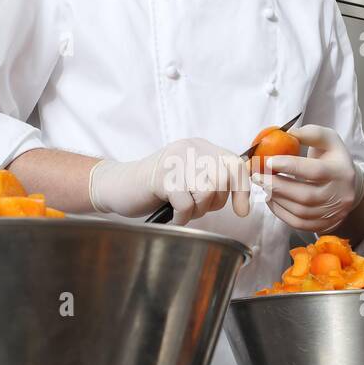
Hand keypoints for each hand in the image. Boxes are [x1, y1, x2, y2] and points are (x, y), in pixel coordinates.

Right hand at [88, 138, 250, 224]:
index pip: (235, 164)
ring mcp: (175, 162)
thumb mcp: (190, 179)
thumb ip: (214, 181)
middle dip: (215, 202)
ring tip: (183, 209)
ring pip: (206, 191)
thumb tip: (244, 200)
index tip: (242, 210)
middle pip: (222, 179)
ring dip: (197, 210)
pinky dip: (181, 217)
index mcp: (200, 147)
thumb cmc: (157, 188)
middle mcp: (189, 149)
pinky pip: (186, 204)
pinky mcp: (161, 179)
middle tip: (196, 207)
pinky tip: (173, 215)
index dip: (242, 190)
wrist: (119, 185)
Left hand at [251, 124, 363, 232]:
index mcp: (341, 171)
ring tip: (263, 185)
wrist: (348, 185)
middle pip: (305, 195)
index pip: (315, 171)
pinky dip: (280, 213)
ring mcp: (333, 213)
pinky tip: (271, 200)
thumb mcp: (328, 140)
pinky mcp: (325, 225)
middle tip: (257, 176)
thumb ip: (310, 133)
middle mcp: (340, 195)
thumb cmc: (332, 158)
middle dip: (277, 186)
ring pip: (300, 211)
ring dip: (276, 199)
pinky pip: (298, 223)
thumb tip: (288, 133)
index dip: (290, 166)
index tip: (268, 161)